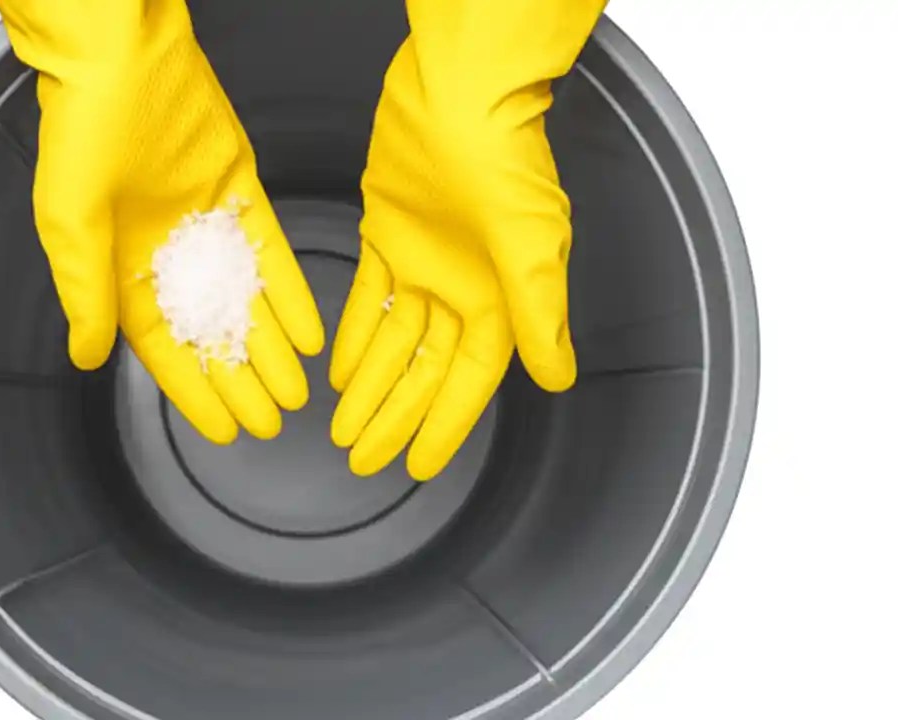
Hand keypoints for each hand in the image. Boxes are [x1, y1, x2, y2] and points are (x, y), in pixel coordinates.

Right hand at [0, 0, 323, 443]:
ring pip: (247, 301)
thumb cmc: (83, 132)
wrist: (123, 56)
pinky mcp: (240, 193)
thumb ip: (87, 293)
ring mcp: (206, 224)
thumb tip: (86, 356)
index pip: (163, 348)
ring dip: (271, 347)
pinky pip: (270, 255)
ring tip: (296, 392)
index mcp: (118, 267)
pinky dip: (289, 294)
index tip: (222, 431)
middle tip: (271, 423)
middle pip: (210, 332)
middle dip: (240, 379)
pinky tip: (309, 333)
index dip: (193, 391)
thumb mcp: (72, 223)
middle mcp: (165, 253)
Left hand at [331, 0, 603, 479]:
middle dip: (394, 416)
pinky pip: (368, 297)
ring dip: (370, 385)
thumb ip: (539, 314)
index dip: (443, 426)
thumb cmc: (504, 158)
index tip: (418, 466)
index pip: (468, 380)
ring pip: (393, 341)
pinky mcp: (388, 231)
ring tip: (342, 430)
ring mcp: (424, 261)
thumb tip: (557, 377)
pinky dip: (355, 334)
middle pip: (424, 370)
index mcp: (501, 297)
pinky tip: (339, 370)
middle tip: (362, 460)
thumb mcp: (531, 244)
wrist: (459, 90)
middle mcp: (463, 286)